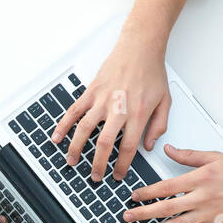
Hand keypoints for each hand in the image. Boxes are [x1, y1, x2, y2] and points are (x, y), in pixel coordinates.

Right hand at [51, 37, 169, 181]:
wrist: (140, 47)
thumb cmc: (152, 71)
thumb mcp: (165, 100)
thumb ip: (158, 126)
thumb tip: (148, 146)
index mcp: (138, 113)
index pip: (128, 147)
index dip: (122, 165)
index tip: (118, 175)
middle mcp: (118, 108)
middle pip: (104, 143)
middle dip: (97, 164)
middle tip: (95, 175)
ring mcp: (102, 99)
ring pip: (85, 129)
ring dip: (76, 148)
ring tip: (72, 161)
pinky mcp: (91, 91)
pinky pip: (74, 111)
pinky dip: (63, 125)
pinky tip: (57, 137)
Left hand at [123, 147, 222, 222]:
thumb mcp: (214, 156)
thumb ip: (188, 155)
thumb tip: (168, 150)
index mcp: (200, 179)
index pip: (166, 187)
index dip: (147, 193)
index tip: (134, 196)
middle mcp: (203, 198)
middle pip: (166, 208)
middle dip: (144, 213)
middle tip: (127, 216)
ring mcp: (209, 214)